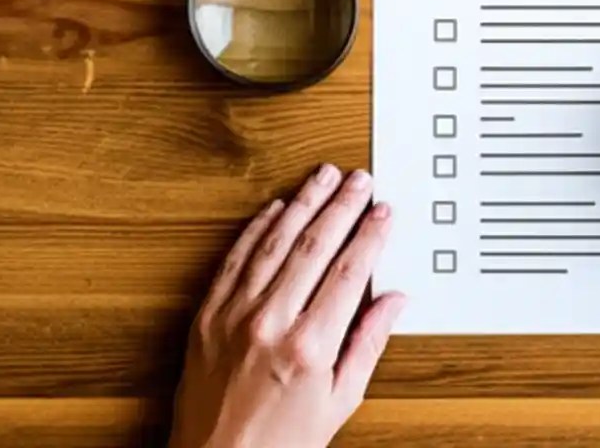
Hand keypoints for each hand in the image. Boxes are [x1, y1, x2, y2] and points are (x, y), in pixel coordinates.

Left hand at [169, 165, 404, 447]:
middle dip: (341, 206)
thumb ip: (368, 344)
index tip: (384, 213)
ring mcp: (234, 316)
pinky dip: (255, 229)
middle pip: (315, 246)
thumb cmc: (279, 443)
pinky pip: (234, 259)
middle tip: (359, 181)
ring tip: (322, 178)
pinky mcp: (206, 316)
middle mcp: (270, 323)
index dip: (370, 235)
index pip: (350, 271)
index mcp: (309, 346)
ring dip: (302, 204)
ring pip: (274, 242)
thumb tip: (393, 301)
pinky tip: (274, 209)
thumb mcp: (340, 401)